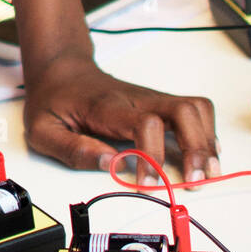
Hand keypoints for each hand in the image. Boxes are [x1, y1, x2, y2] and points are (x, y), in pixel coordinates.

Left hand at [23, 52, 218, 183]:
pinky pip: (193, 111)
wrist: (62, 68)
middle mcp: (137, 98)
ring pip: (195, 108)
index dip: (152, 156)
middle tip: (194, 180)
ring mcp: (151, 98)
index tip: (146, 183)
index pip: (145, 123)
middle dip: (197, 148)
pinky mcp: (158, 103)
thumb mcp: (44, 130)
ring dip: (207, 141)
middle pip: (184, 110)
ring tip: (206, 173)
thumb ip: (74, 150)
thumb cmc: (54, 99)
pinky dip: (206, 133)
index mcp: (109, 107)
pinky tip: (203, 156)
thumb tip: (111, 166)